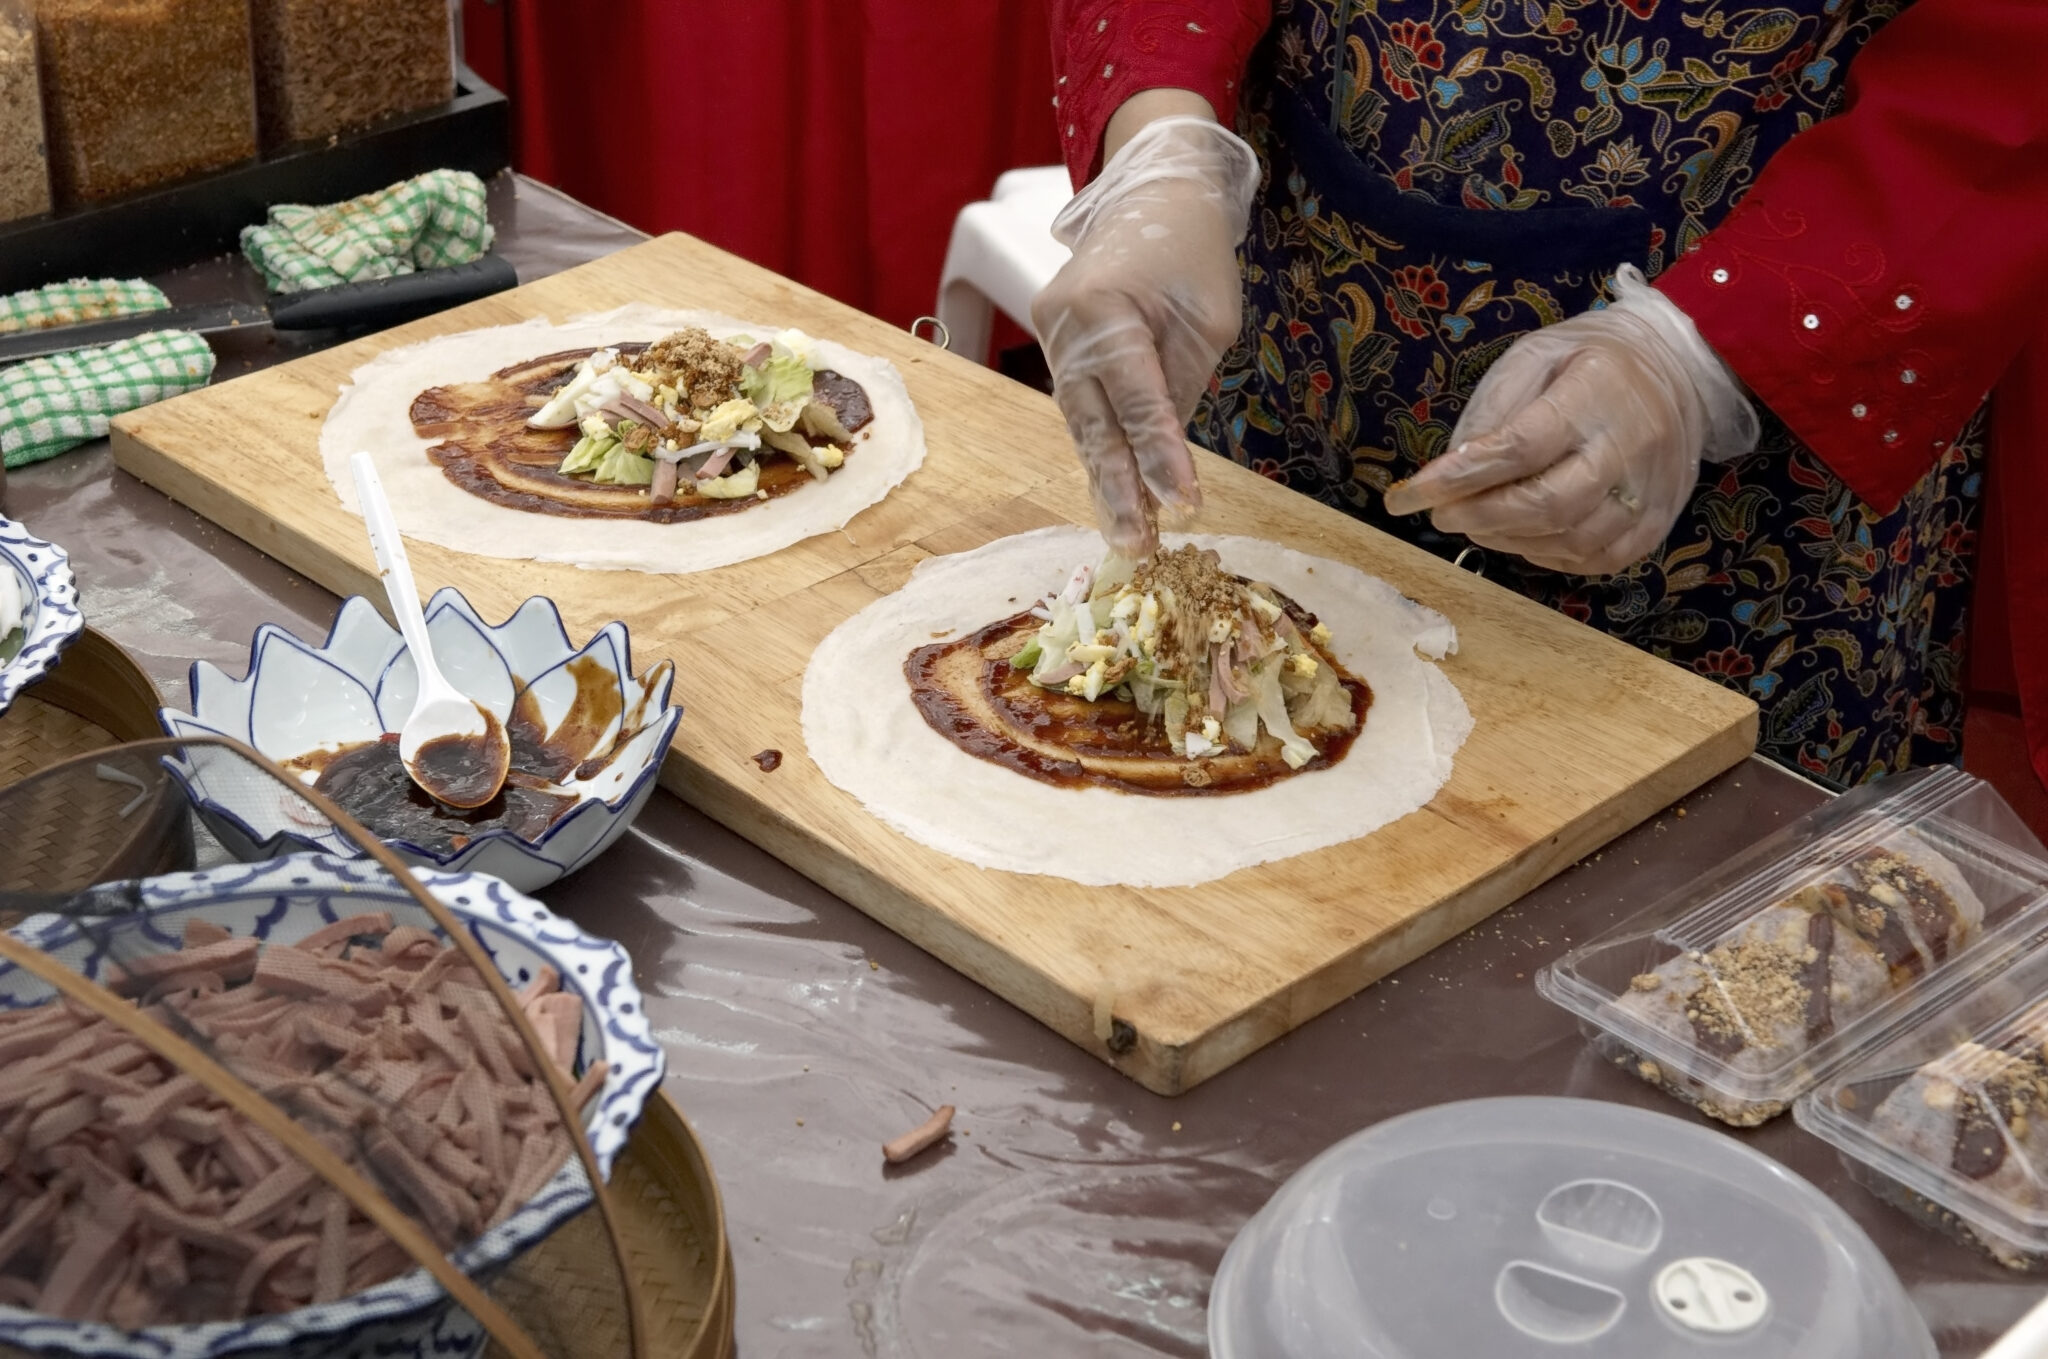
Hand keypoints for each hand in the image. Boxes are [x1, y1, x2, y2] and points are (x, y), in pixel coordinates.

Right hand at [1032, 114, 1259, 556]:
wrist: (1152, 192)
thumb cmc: (1193, 251)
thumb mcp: (1207, 321)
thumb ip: (1181, 387)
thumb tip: (1167, 458)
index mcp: (1103, 307)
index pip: (1136, 398)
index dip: (1159, 456)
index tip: (1181, 504)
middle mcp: (1064, 325)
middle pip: (1092, 422)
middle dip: (1117, 488)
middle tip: (1137, 545)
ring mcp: (1050, 336)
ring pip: (1082, 421)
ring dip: (1107, 478)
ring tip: (1130, 534)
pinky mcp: (1055, 346)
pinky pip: (1082, 406)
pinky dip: (1102, 447)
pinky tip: (1119, 493)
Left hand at [1383, 266, 1757, 575]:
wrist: (1681, 370)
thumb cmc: (1592, 361)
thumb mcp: (1535, 356)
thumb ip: (1493, 408)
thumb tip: (1451, 467)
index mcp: (1595, 395)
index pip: (1519, 447)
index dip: (1458, 478)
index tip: (1409, 495)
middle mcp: (1628, 448)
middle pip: (1546, 504)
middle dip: (1480, 517)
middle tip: (1443, 515)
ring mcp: (1647, 492)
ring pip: (1568, 539)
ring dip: (1507, 540)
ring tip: (1477, 523)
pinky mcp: (1656, 524)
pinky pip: (1594, 559)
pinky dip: (1545, 556)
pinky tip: (1521, 536)